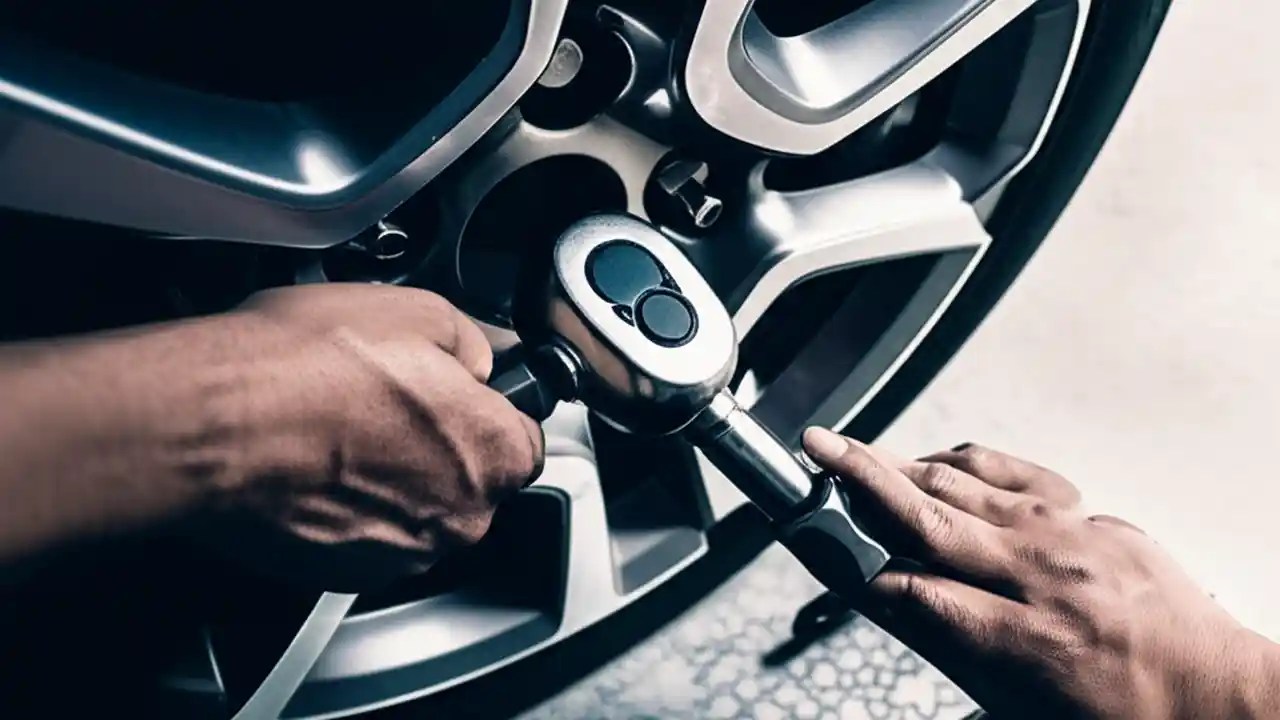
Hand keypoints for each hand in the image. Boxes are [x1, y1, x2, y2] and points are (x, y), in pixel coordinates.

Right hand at [189, 284, 543, 592]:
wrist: (214, 425)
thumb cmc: (307, 366)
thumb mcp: (416, 310)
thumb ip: (471, 341)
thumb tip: (477, 358)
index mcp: (497, 454)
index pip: (524, 439)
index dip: (488, 409)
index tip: (458, 394)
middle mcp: (461, 518)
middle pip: (470, 481)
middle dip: (437, 445)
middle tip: (385, 401)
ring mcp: (400, 555)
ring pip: (415, 512)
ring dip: (390, 478)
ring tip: (340, 429)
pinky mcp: (341, 576)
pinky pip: (364, 538)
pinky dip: (346, 508)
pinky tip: (313, 463)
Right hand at [803, 428, 1279, 719]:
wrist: (1212, 692)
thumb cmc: (1122, 712)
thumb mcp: (1017, 700)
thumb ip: (950, 644)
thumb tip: (891, 599)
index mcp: (1020, 640)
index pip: (908, 590)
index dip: (850, 563)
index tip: (812, 537)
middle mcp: (1039, 576)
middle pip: (927, 517)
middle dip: (859, 479)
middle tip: (815, 450)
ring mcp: (1066, 535)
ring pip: (964, 484)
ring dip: (900, 463)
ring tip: (855, 448)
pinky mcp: (1087, 514)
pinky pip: (1015, 471)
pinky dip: (966, 462)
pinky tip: (936, 461)